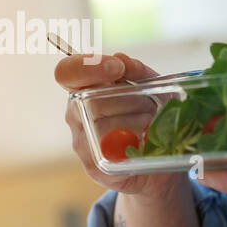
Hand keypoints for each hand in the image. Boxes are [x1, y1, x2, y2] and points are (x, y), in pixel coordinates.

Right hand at [56, 51, 181, 198]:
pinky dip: (138, 146)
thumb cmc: (150, 115)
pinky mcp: (93, 167)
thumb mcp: (153, 87)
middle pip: (96, 100)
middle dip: (131, 100)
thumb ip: (138, 72)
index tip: (117, 68)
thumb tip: (122, 59)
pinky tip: (145, 144)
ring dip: (138, 123)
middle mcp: (76, 113)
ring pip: (107, 127)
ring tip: (151, 125)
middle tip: (150, 106)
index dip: (88, 67)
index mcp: (83, 87)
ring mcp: (81, 141)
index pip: (67, 72)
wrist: (159, 156)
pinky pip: (115, 153)